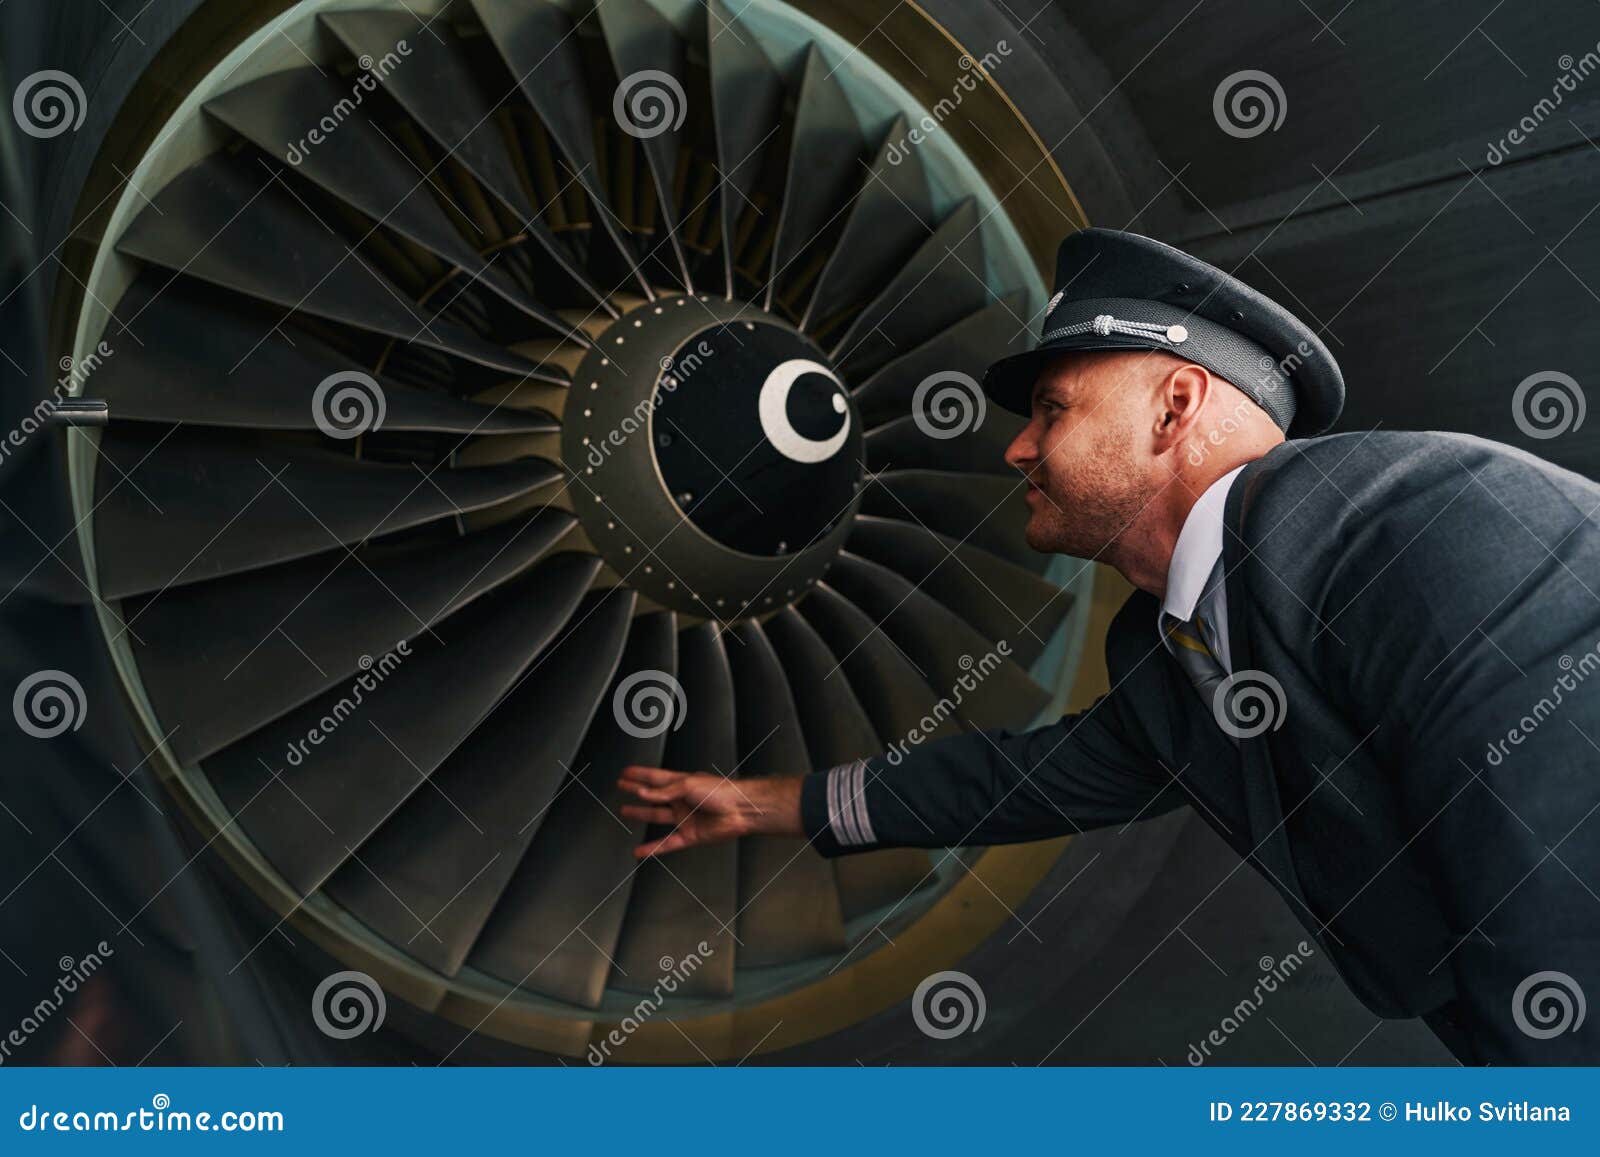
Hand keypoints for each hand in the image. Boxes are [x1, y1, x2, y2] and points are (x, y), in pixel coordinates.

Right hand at [617, 765, 801, 857]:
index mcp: (682, 783)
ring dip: (641, 814)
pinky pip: (668, 843)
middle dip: (637, 790)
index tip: (626, 772)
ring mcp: (685, 818)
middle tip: (621, 786)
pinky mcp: (690, 835)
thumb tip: (642, 793)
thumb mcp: (688, 784)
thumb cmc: (719, 791)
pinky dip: (653, 848)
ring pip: (657, 816)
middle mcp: (682, 800)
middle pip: (654, 795)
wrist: (740, 810)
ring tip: (624, 811)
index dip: (640, 774)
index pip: (656, 777)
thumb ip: (664, 791)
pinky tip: (639, 851)